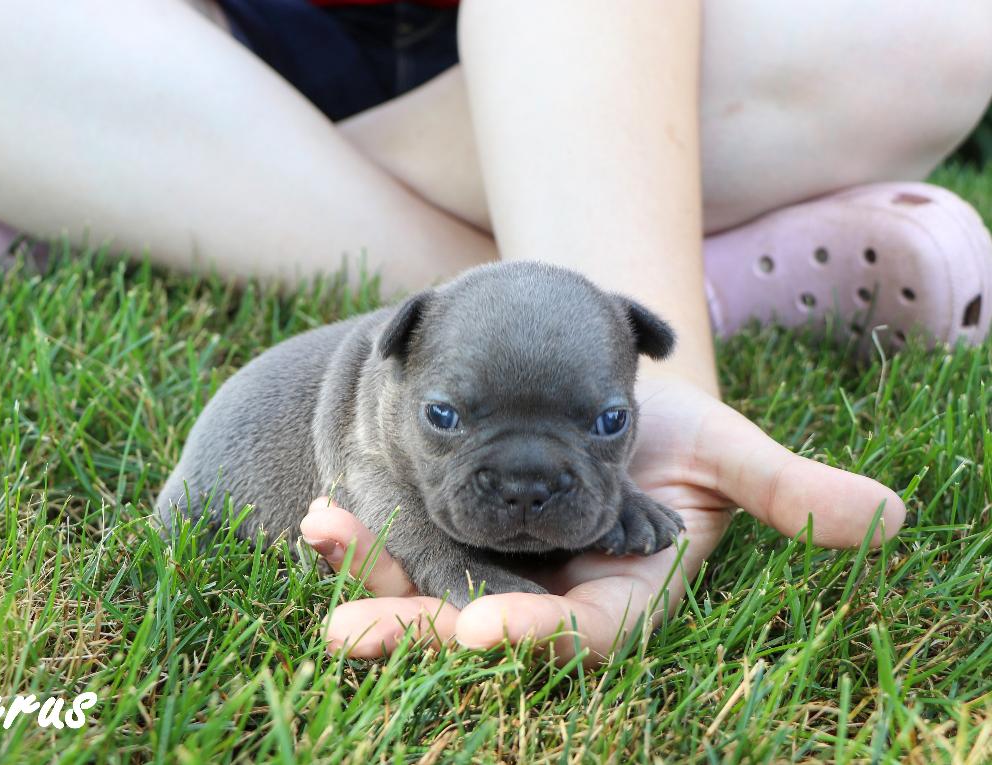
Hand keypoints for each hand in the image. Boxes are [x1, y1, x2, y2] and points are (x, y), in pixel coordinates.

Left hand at [299, 376, 904, 665]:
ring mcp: (490, 565)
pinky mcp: (449, 531)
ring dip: (369, 576)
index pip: (576, 634)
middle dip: (416, 626)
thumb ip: (789, 489)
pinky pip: (399, 542)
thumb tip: (888, 519)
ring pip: (425, 588)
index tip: (482, 629)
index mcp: (614, 594)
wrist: (607, 391)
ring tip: (318, 545)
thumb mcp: (724, 450)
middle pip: (479, 624)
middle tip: (351, 630)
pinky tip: (316, 514)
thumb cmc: (672, 427)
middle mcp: (543, 592)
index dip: (533, 637)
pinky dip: (359, 534)